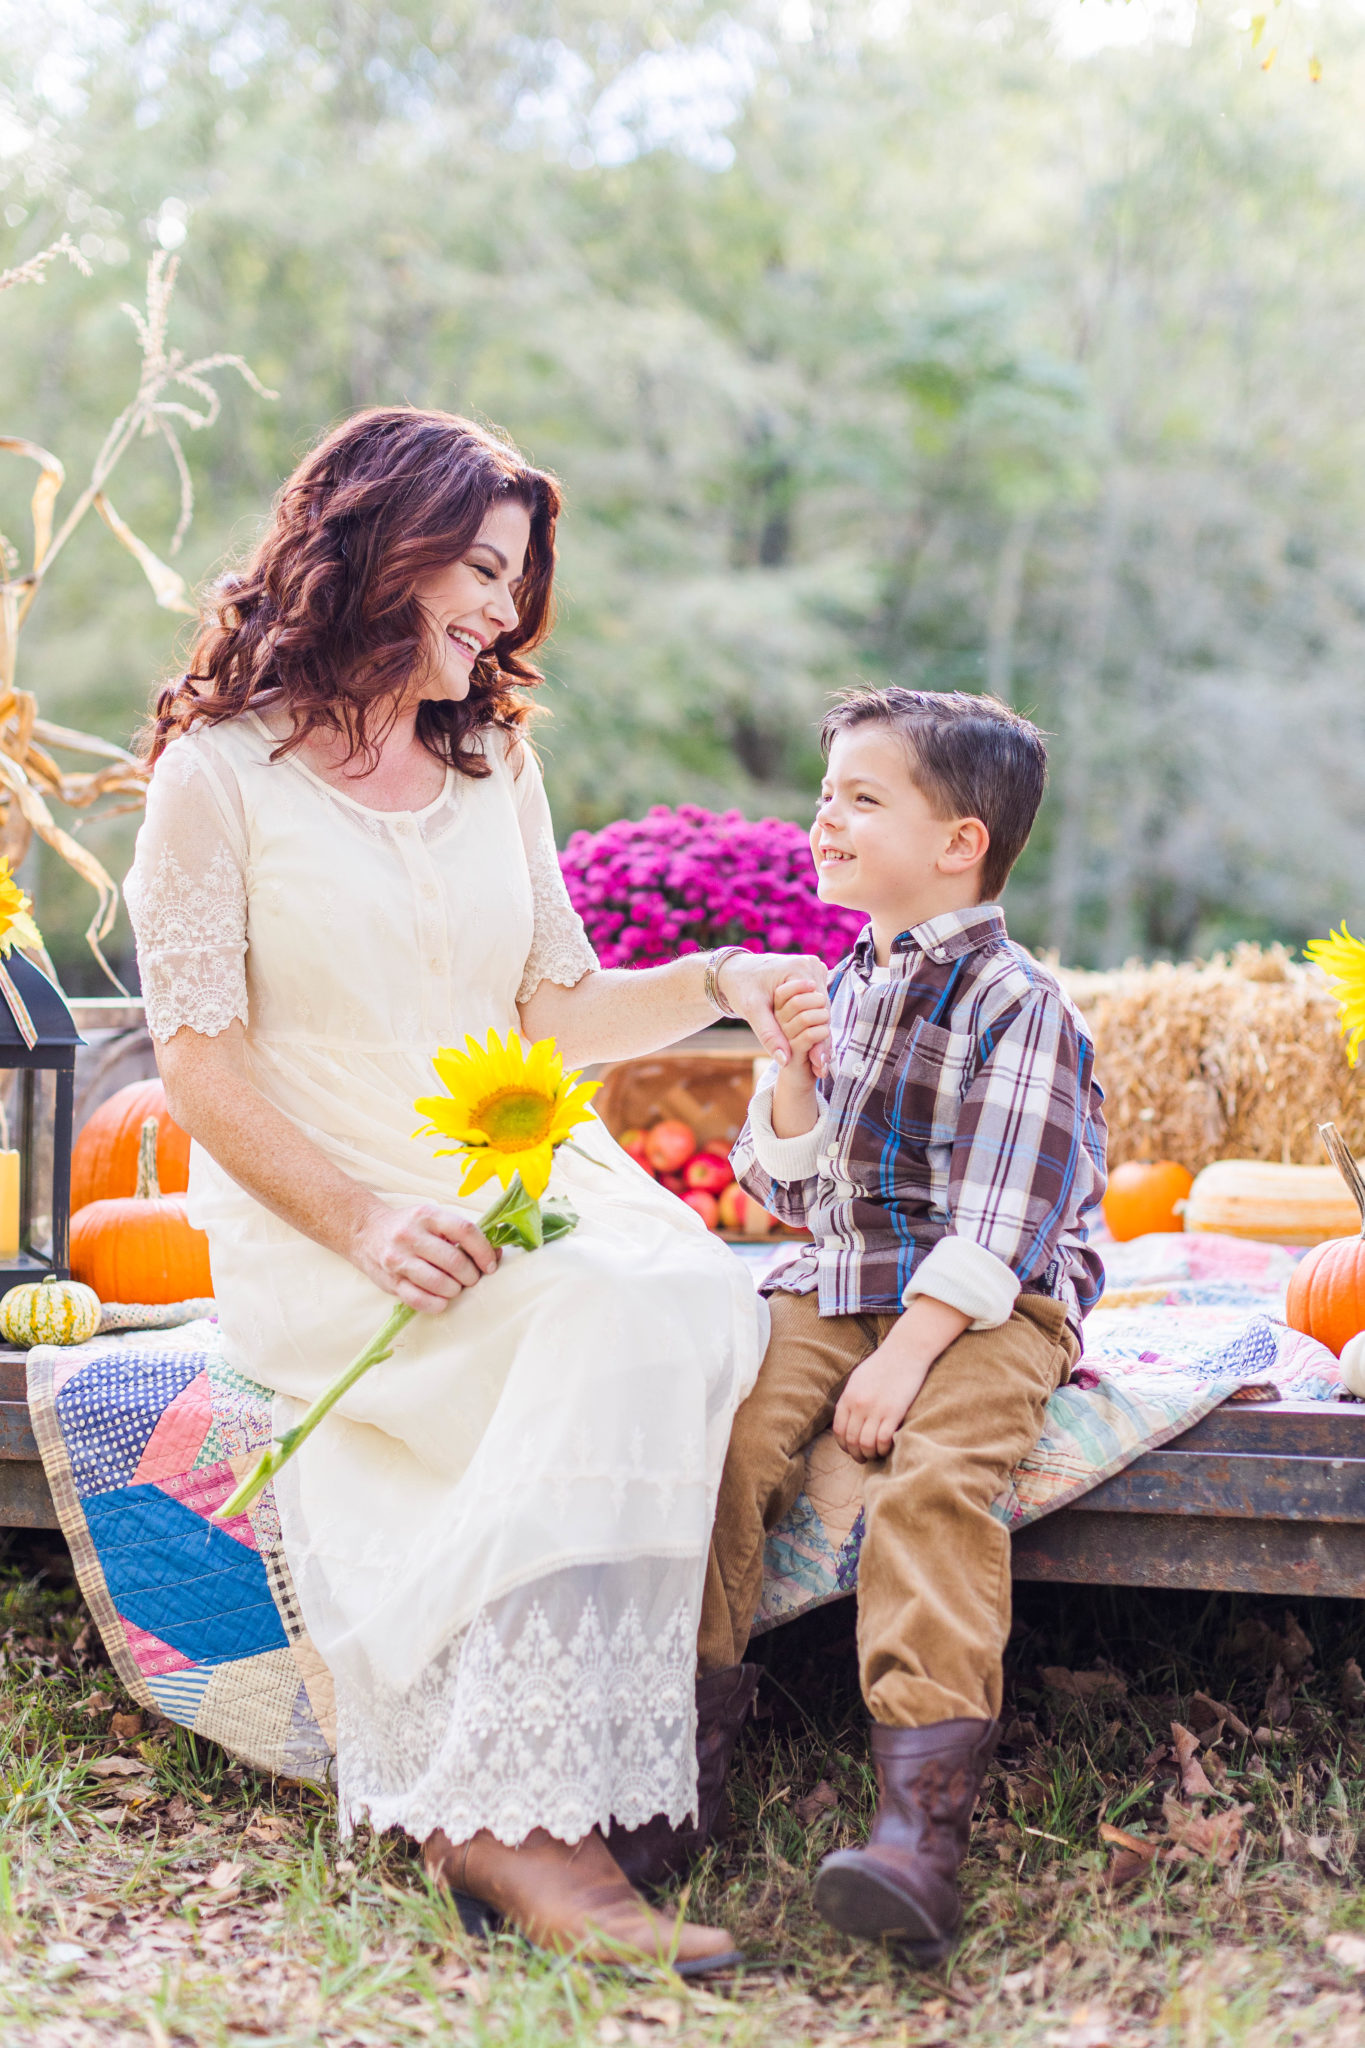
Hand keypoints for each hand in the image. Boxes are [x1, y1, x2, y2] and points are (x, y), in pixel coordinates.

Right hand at [353, 1200, 500, 1312]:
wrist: (366, 1233)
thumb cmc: (409, 1227)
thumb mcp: (433, 1220)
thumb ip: (461, 1234)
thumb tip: (496, 1253)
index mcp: (427, 1215)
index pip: (465, 1231)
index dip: (483, 1250)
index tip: (490, 1265)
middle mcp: (411, 1235)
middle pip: (454, 1261)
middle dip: (470, 1276)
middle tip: (471, 1279)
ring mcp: (399, 1259)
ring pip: (439, 1283)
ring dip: (455, 1290)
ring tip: (455, 1287)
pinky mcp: (390, 1281)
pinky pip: (419, 1299)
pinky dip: (437, 1303)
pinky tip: (441, 1300)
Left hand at [718, 951, 830, 1074]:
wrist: (734, 971)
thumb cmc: (741, 987)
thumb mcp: (752, 1011)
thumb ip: (769, 1035)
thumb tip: (784, 1061)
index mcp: (799, 968)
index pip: (818, 1006)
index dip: (818, 1035)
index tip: (818, 1061)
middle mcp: (810, 964)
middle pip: (823, 1006)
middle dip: (820, 1033)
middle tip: (820, 1063)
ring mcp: (811, 967)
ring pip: (821, 1004)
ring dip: (818, 1027)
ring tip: (818, 1058)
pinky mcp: (809, 973)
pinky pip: (815, 999)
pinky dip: (812, 1017)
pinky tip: (810, 1040)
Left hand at [833, 1296, 971, 1460]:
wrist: (905, 1350)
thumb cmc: (884, 1363)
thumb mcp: (859, 1378)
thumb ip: (851, 1398)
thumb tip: (847, 1416)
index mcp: (848, 1397)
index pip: (839, 1430)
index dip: (843, 1445)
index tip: (851, 1449)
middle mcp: (858, 1405)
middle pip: (851, 1440)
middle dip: (856, 1453)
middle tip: (863, 1458)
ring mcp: (875, 1409)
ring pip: (866, 1444)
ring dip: (869, 1454)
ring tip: (875, 1455)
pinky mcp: (893, 1412)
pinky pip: (882, 1440)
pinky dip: (883, 1449)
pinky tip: (887, 1448)